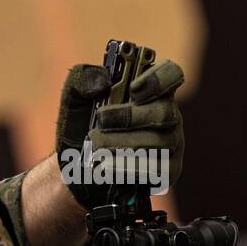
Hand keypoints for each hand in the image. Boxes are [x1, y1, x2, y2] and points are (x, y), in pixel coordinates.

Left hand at [53, 60, 185, 208]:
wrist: (75, 165)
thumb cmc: (80, 127)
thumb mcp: (74, 99)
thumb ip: (84, 80)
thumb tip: (102, 79)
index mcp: (151, 90)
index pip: (170, 75)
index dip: (157, 79)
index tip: (133, 88)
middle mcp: (167, 114)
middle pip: (164, 112)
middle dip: (130, 117)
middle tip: (102, 120)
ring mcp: (172, 144)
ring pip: (159, 142)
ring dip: (123, 143)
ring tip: (96, 146)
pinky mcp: (168, 171)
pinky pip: (157, 169)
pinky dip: (128, 167)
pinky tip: (107, 165)